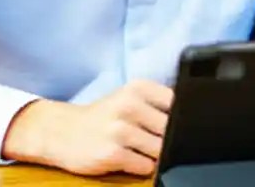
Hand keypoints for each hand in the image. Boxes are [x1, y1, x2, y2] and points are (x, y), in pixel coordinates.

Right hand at [1, 79, 173, 176]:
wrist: (61, 132)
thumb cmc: (103, 117)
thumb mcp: (130, 98)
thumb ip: (159, 105)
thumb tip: (193, 120)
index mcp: (138, 88)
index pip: (178, 103)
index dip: (182, 117)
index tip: (176, 123)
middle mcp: (129, 106)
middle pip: (171, 129)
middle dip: (167, 138)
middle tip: (151, 138)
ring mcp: (120, 130)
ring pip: (160, 149)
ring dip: (154, 155)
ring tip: (138, 148)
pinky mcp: (112, 154)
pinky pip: (145, 166)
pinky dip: (141, 167)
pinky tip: (128, 158)